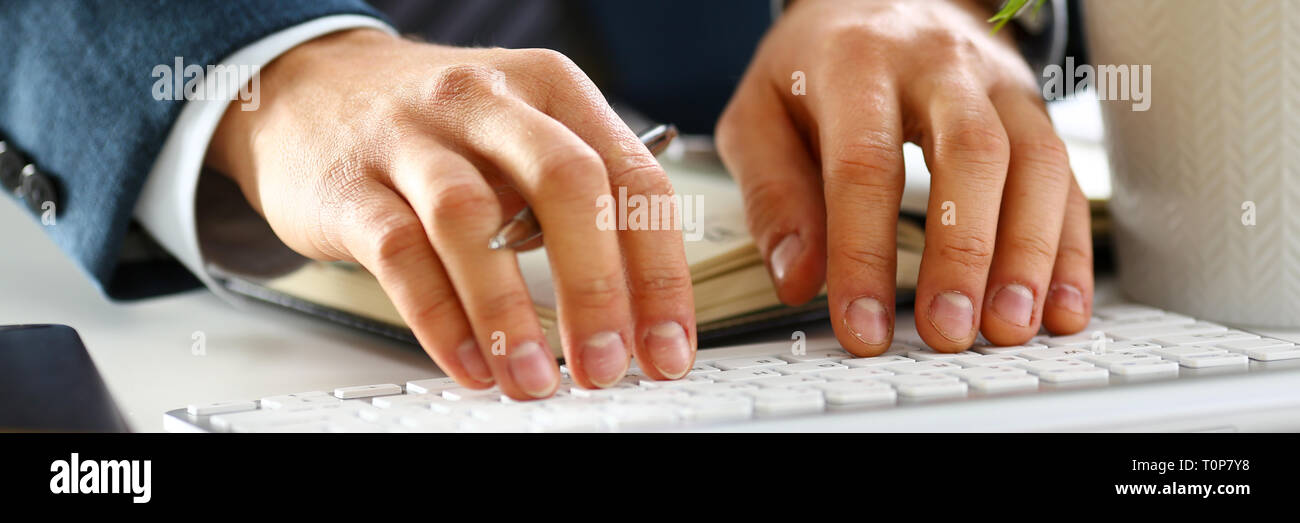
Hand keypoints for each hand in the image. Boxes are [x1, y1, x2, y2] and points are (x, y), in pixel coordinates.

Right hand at [206, 29, 695, 398]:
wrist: (309, 89)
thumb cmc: (437, 128)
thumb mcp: (522, 136)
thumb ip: (580, 204)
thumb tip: (638, 314)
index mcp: (553, 90)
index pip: (633, 178)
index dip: (659, 273)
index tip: (667, 347)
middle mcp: (488, 102)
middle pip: (566, 185)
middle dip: (596, 288)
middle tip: (607, 365)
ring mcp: (414, 138)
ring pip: (472, 220)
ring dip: (509, 313)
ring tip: (532, 380)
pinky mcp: (352, 184)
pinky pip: (400, 255)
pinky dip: (440, 319)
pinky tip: (469, 364)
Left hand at [716, 0, 1091, 353]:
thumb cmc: (812, 67)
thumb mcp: (760, 114)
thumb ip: (772, 194)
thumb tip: (798, 279)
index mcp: (857, 63)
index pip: (865, 164)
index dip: (864, 252)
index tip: (861, 325)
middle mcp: (938, 65)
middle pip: (970, 154)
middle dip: (964, 253)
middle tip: (949, 332)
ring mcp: (996, 84)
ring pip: (1035, 162)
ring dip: (1029, 255)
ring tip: (1009, 328)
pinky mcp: (1035, 108)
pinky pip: (1065, 178)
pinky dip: (1069, 248)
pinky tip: (1058, 305)